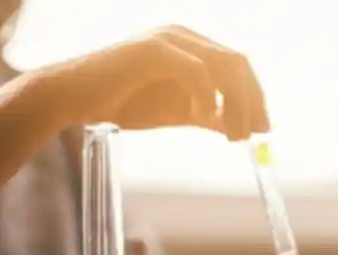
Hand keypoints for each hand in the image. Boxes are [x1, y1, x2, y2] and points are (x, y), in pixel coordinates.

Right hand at [38, 25, 268, 140]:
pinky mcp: (152, 49)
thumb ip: (207, 115)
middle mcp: (184, 35)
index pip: (239, 66)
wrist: (74, 99)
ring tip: (232, 134)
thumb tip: (239, 129)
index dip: (257, 98)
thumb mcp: (177, 113)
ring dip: (235, 104)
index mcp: (192, 46)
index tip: (263, 130)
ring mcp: (169, 38)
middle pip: (239, 64)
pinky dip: (206, 96)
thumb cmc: (123, 102)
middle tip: (253, 136)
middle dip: (253, 102)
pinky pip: (196, 70)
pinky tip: (202, 117)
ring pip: (224, 66)